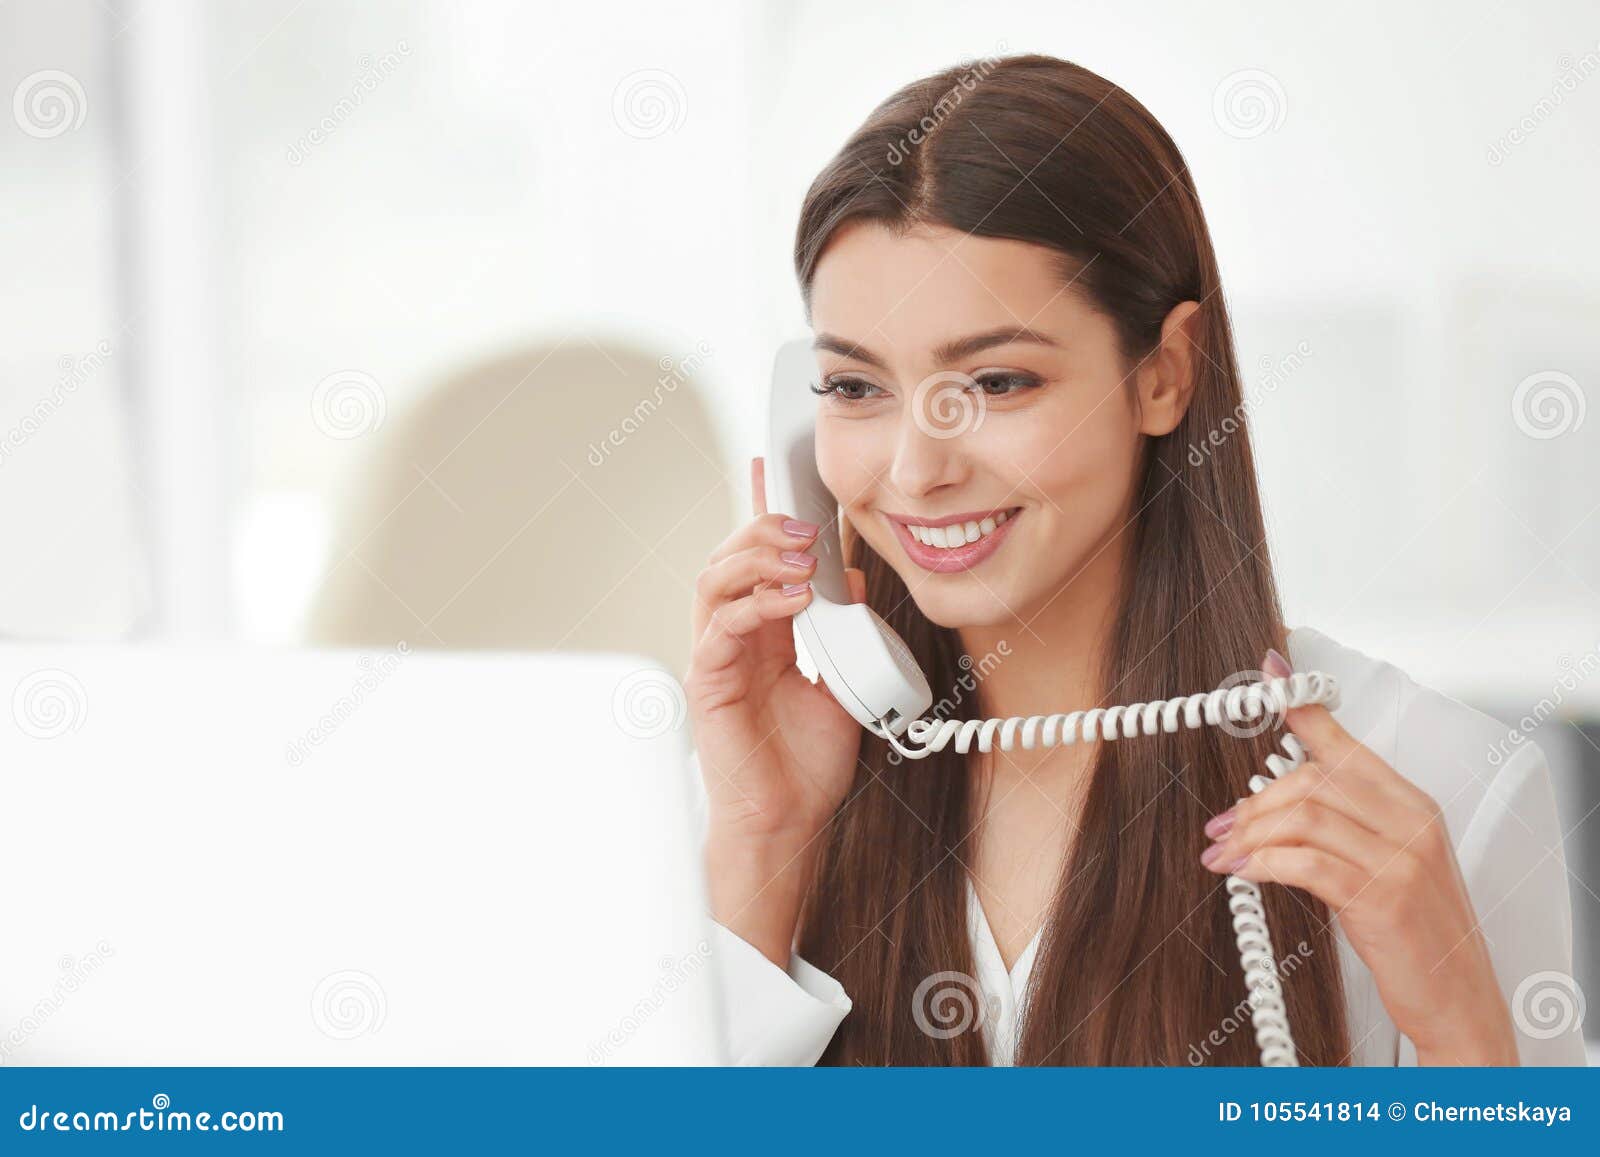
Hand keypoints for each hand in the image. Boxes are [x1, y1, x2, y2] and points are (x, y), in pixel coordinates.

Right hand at [684, 456, 865, 964]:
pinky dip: (752, 605)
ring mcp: (717, 656)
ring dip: (756, 558)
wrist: (788, 823)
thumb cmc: (807, 761)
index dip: (762, 508)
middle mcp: (735, 636)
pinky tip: (788, 600)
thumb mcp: (842, 678)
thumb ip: (845, 627)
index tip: (774, 467)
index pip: (758, 555)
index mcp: (764, 629)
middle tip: (804, 521)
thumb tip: (853, 575)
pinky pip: (719, 628)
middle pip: (731, 556)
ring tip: (797, 554)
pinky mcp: (708, 682)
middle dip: (765, 527)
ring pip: (716, 580)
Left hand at [1199, 649, 1518, 1064]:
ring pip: (1304, 816)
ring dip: (1249, 835)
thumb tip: (1276, 802)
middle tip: (1220, 829)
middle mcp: (1411, 822)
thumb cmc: (1416, 933)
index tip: (1269, 676)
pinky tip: (1243, 874)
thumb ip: (1344, 825)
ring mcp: (1401, 859)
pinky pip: (1307, 863)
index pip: (1347, 743)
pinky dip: (1263, 864)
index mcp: (1411, 804)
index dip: (1303, 706)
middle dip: (1254, 802)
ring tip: (1222, 856)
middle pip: (1313, 779)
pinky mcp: (1384, 898)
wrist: (1458, 999)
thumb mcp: (1385, 863)